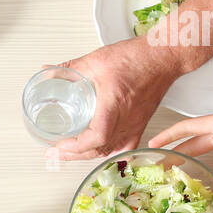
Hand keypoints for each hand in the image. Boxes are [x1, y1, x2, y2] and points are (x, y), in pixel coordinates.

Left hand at [53, 38, 178, 160]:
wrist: (163, 57)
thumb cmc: (137, 58)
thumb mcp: (96, 60)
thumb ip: (70, 68)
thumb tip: (48, 72)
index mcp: (115, 104)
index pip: (97, 136)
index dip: (77, 146)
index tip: (60, 145)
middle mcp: (128, 119)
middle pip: (100, 149)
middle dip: (73, 154)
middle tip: (54, 153)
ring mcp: (136, 124)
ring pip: (110, 151)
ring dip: (88, 155)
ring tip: (69, 153)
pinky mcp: (140, 124)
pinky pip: (124, 148)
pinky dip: (108, 153)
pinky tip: (98, 152)